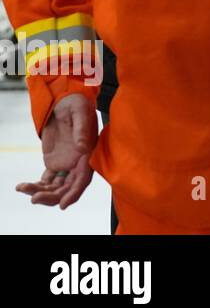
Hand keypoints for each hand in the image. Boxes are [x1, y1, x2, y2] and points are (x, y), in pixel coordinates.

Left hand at [16, 93, 96, 208]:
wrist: (64, 102)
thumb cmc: (77, 104)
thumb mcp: (80, 112)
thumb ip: (82, 129)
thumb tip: (84, 147)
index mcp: (89, 153)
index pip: (83, 179)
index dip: (74, 193)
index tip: (62, 205)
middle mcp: (78, 163)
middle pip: (67, 188)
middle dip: (52, 196)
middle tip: (34, 198)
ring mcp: (66, 165)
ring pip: (55, 188)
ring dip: (41, 193)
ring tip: (23, 188)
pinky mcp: (54, 163)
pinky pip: (46, 181)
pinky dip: (35, 186)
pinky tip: (22, 186)